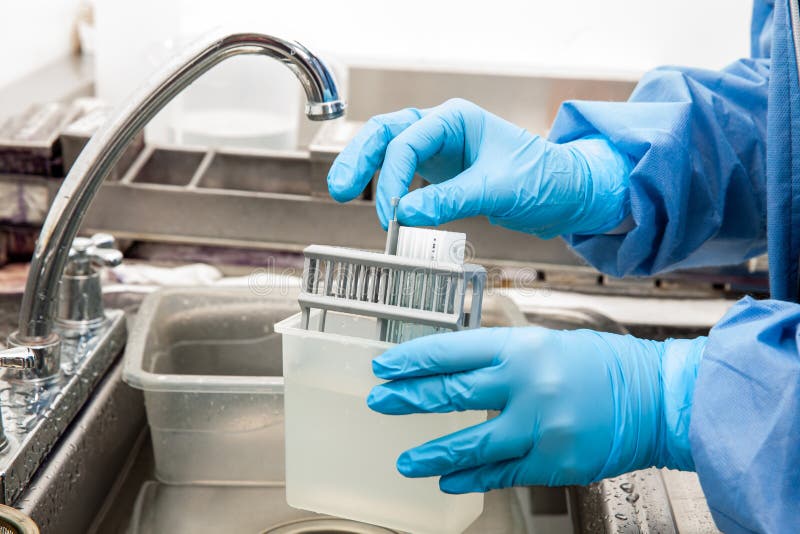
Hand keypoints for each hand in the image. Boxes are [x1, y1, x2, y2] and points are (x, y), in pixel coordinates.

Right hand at [327, 98, 630, 237]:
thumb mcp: (497, 189)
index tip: (392, 211)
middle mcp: (442, 129)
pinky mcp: (440, 173)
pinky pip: (403, 175)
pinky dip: (387, 188)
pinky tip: (378, 206)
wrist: (568, 193)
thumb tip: (406, 214)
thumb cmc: (544, 178)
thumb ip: (451, 200)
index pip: (407, 140)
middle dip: (359, 159)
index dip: (392, 176)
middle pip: (385, 134)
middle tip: (339, 188)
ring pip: (388, 151)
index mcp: (456, 119)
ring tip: (342, 192)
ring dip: (366, 170)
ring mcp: (439, 150)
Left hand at [367, 327, 704, 492]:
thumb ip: (503, 357)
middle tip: (381, 402)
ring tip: (404, 461)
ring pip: (470, 444)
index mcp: (523, 347)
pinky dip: (470, 477)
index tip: (386, 366)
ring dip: (431, 453)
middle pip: (452, 393)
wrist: (657, 398)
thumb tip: (455, 370)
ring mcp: (540, 427)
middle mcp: (527, 384)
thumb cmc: (604, 365)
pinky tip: (448, 480)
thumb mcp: (548, 343)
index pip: (453, 350)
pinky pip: (501, 473)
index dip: (413, 359)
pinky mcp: (553, 462)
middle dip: (408, 399)